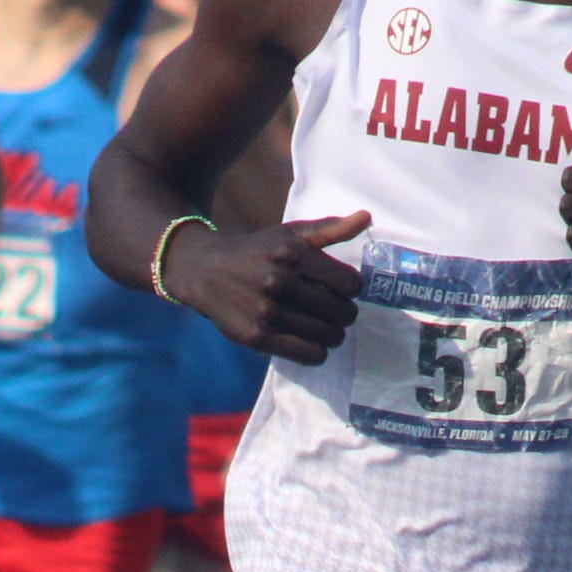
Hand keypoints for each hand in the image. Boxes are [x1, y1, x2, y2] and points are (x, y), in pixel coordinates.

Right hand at [163, 210, 367, 365]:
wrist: (205, 271)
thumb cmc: (257, 252)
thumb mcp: (289, 234)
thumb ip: (329, 229)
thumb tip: (366, 217)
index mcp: (292, 253)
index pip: (350, 283)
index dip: (351, 288)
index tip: (340, 290)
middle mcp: (279, 281)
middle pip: (341, 311)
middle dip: (344, 313)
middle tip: (334, 311)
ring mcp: (267, 311)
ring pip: (328, 335)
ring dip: (333, 334)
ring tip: (324, 327)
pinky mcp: (257, 336)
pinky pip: (309, 354)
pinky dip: (317, 351)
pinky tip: (310, 341)